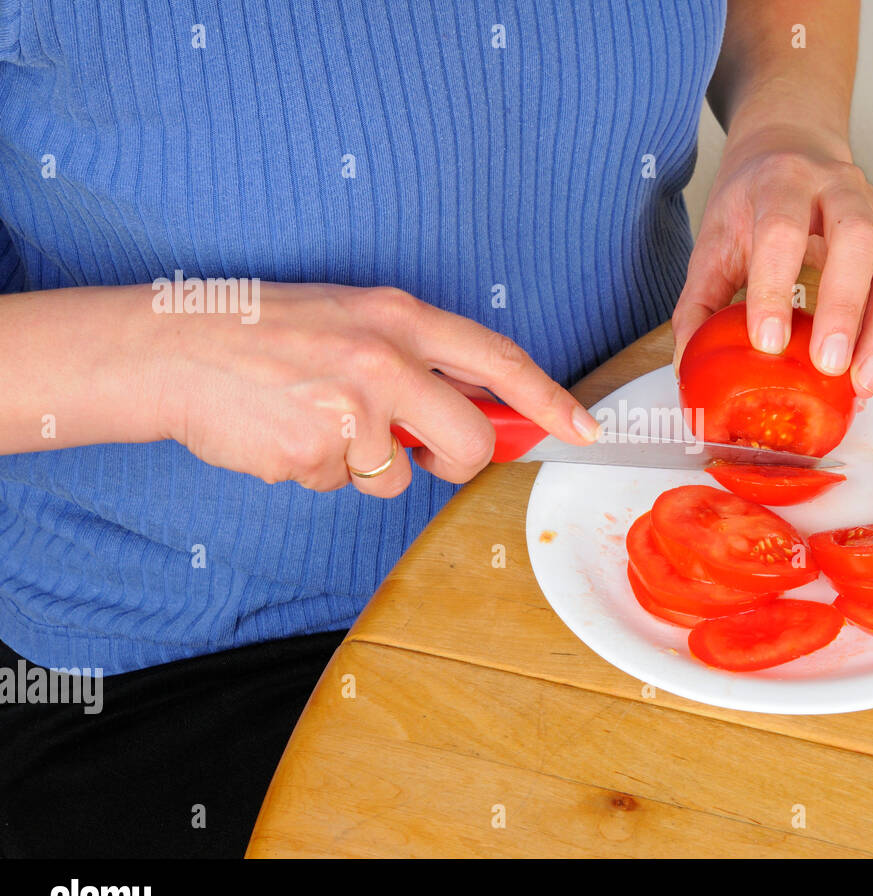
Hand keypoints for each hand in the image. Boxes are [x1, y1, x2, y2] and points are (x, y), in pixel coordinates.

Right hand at [155, 283, 599, 496]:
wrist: (170, 349)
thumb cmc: (264, 332)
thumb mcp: (351, 317)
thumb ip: (416, 356)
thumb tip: (480, 403)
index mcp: (398, 317)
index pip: (499, 359)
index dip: (549, 400)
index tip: (585, 429)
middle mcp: (383, 359)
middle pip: (470, 441)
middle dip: (458, 462)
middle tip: (423, 453)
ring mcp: (349, 409)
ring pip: (398, 476)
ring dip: (365, 466)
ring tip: (316, 420)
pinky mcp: (315, 453)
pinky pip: (343, 485)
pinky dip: (320, 472)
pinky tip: (286, 433)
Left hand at [672, 121, 872, 398]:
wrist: (790, 145)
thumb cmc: (751, 200)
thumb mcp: (714, 239)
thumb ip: (699, 302)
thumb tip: (689, 365)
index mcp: (779, 182)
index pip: (780, 231)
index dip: (774, 289)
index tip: (767, 342)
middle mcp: (835, 188)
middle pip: (853, 239)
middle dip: (842, 305)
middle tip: (827, 364)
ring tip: (861, 382)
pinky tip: (872, 370)